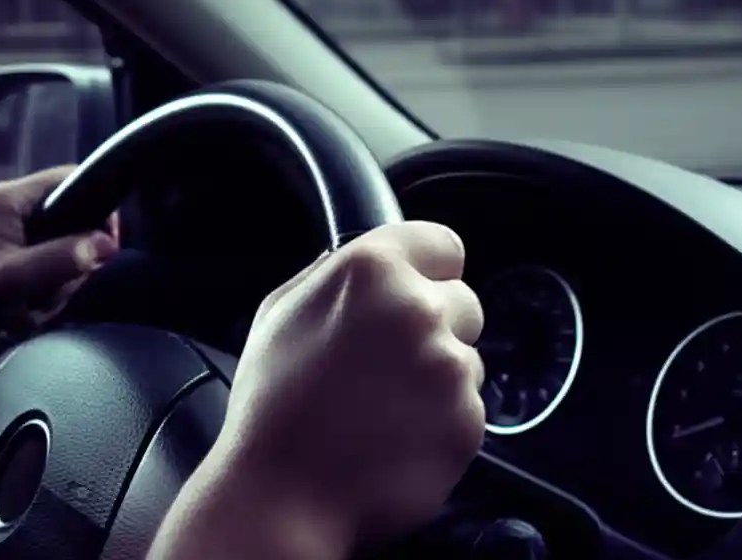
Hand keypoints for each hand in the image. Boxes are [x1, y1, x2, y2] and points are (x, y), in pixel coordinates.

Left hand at [0, 165, 117, 340]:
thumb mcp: (11, 280)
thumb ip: (61, 259)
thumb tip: (106, 245)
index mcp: (10, 201)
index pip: (72, 180)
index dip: (98, 208)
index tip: (107, 245)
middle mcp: (13, 213)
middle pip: (74, 225)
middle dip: (72, 264)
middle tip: (52, 289)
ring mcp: (12, 239)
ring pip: (65, 255)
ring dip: (56, 287)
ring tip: (28, 307)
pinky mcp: (10, 262)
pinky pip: (48, 274)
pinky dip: (43, 296)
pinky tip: (22, 313)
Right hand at [150, 221, 484, 559]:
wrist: (280, 496)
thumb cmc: (273, 407)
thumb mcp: (281, 312)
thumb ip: (332, 273)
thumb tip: (369, 261)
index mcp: (370, 270)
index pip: (444, 245)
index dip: (429, 272)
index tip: (418, 291)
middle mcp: (417, 309)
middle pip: (464, 302)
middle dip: (438, 327)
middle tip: (387, 363)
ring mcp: (448, 367)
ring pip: (468, 359)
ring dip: (438, 379)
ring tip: (381, 407)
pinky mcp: (467, 420)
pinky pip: (469, 410)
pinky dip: (440, 423)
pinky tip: (394, 436)